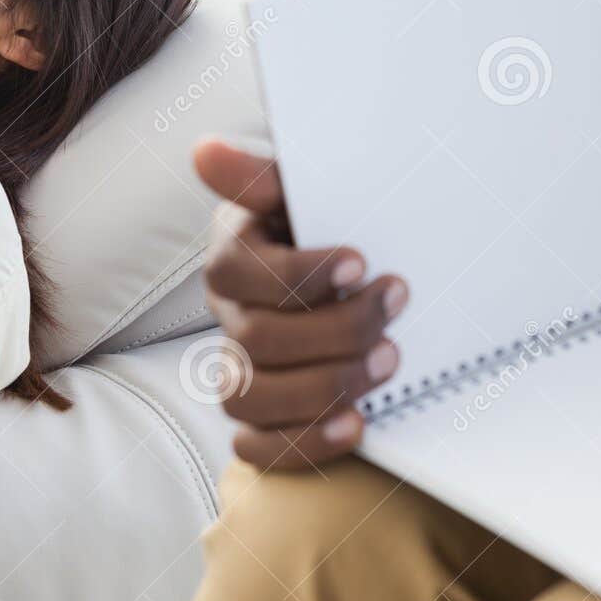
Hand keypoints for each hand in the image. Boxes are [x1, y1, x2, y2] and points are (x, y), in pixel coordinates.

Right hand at [193, 138, 407, 469]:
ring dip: (324, 387)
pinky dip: (305, 443)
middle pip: (255, 340)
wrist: (363, 274)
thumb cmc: (330, 227)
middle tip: (394, 309)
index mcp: (233, 259)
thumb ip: (262, 176)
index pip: (238, 272)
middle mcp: (229, 318)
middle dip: (333, 329)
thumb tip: (206, 151)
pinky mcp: (261, 420)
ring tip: (388, 361)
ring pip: (250, 398)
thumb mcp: (305, 192)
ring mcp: (240, 371)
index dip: (298, 274)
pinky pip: (256, 449)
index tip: (360, 261)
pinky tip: (356, 423)